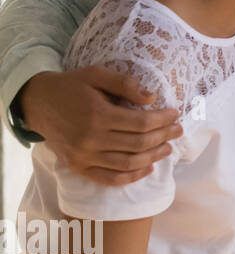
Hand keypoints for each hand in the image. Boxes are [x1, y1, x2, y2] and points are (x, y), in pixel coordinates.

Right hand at [18, 68, 181, 185]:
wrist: (37, 103)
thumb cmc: (71, 86)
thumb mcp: (97, 75)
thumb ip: (125, 84)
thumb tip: (152, 98)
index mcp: (98, 115)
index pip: (142, 123)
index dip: (163, 120)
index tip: (175, 114)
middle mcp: (91, 139)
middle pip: (139, 144)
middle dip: (164, 137)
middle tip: (178, 130)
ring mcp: (83, 157)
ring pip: (128, 163)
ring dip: (153, 157)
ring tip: (168, 148)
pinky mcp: (78, 167)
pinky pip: (109, 178)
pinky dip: (131, 176)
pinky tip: (147, 167)